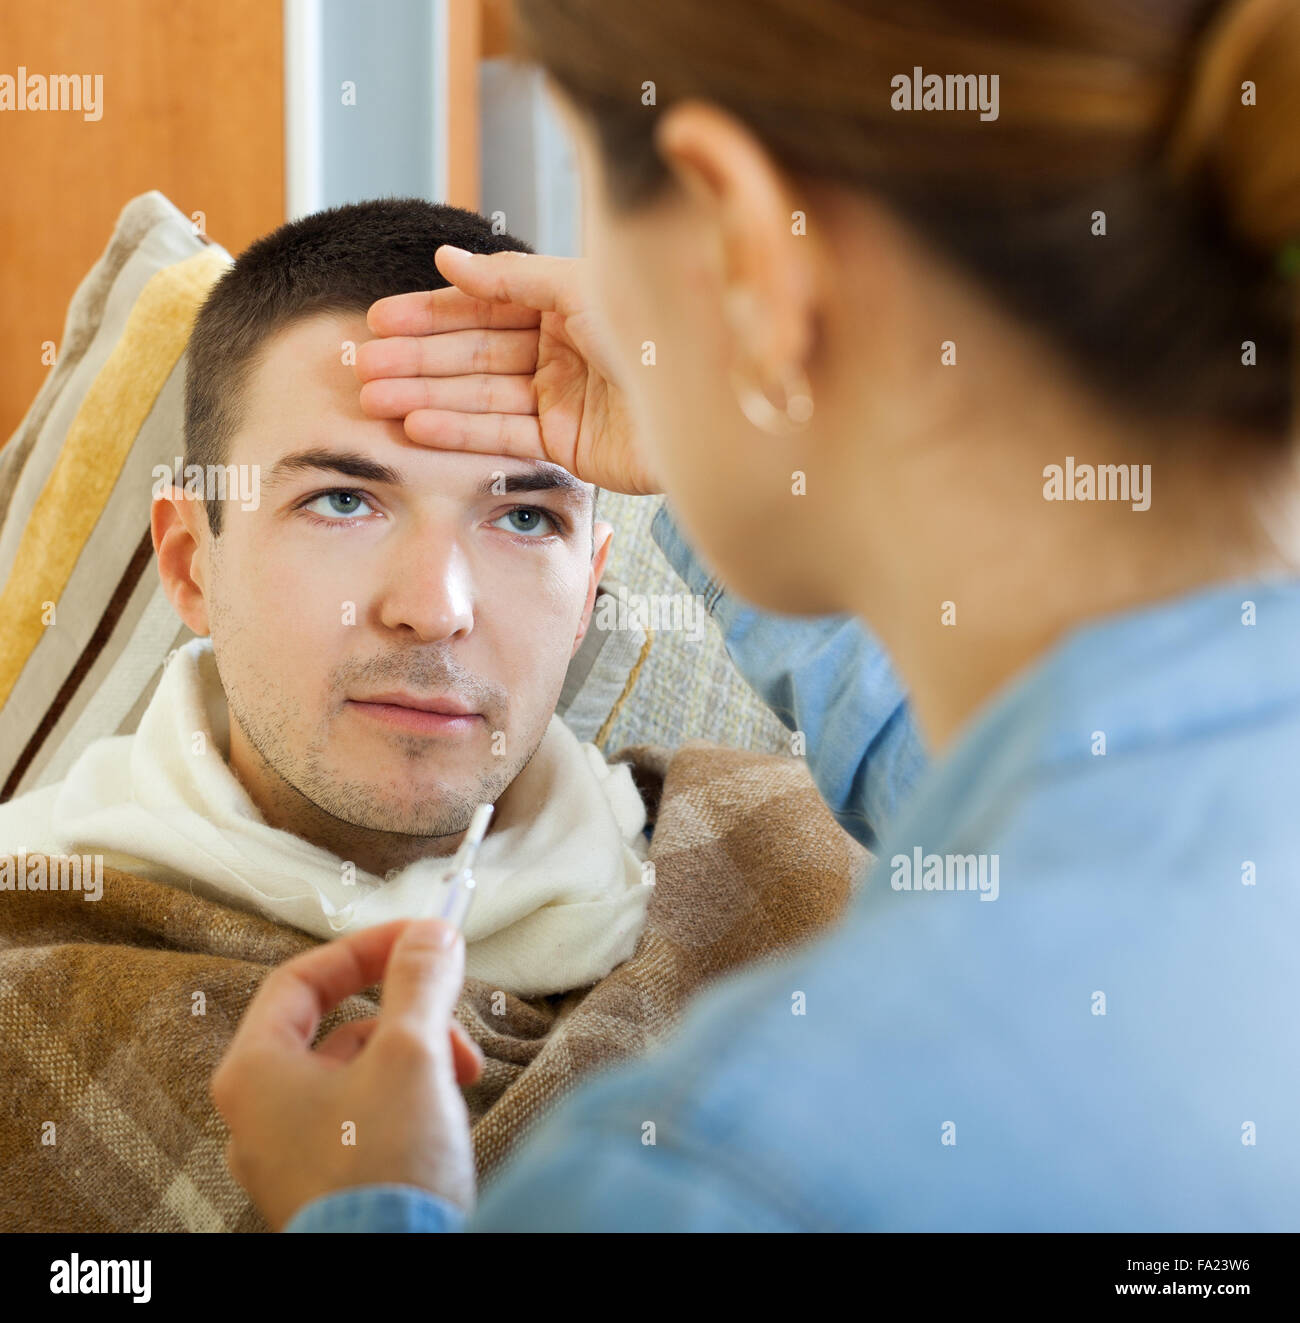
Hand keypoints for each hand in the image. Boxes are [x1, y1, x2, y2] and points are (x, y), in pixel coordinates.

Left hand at [211, 918, 482, 1231]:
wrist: (395, 1272)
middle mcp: (257, 1114)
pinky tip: (443, 1112)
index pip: (301, 979)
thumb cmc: (385, 1167)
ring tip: (463, 1073)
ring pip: (355, 1073)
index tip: (420, 939)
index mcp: (254, 1072)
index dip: (365, 948)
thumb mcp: (411, 1054)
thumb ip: (419, 982)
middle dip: (406, 1013)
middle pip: (336, 1027)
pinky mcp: (322, 1185)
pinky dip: (404, 1099)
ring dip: (415, 1057)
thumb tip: (432, 934)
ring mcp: (287, 1155)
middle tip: (453, 1014)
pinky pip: (360, 1117)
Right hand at [355, 245, 662, 496]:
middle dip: (417, 358)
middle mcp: (558, 350)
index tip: (380, 319)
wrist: (707, 402)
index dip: (430, 312)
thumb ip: (511, 278)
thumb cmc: (656, 331)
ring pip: (479, 395)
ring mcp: (560, 398)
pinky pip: (502, 435)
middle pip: (473, 352)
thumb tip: (448, 259)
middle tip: (362, 366)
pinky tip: (416, 424)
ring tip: (373, 399)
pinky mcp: (566, 445)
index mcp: (564, 305)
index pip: (482, 306)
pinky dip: (459, 430)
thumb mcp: (579, 289)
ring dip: (424, 396)